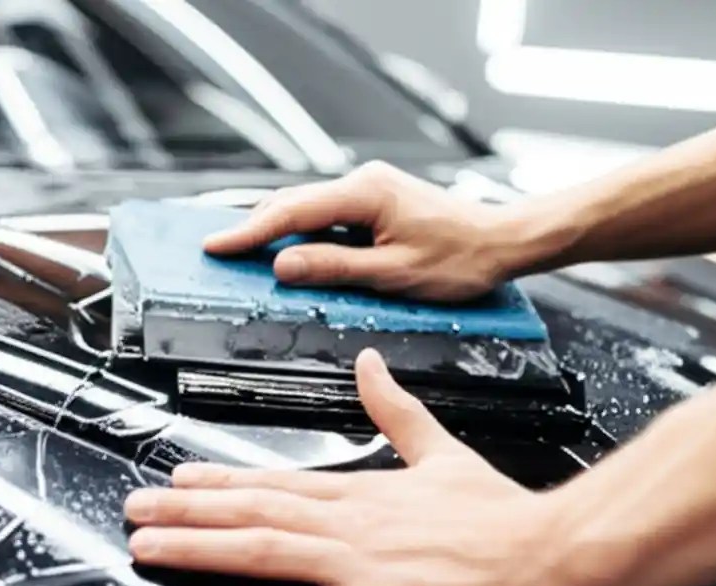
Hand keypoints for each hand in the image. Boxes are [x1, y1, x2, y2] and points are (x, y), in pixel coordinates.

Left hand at [124, 349, 591, 585]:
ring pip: (260, 552)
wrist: (556, 555)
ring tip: (147, 547)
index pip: (274, 481)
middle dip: (185, 512)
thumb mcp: (444, 451)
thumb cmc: (504, 515)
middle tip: (133, 509)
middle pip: (251, 513)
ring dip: (196, 550)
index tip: (175, 477)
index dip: (218, 481)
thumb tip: (369, 365)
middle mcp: (350, 523)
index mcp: (363, 490)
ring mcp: (359, 567)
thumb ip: (397, 412)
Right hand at [203, 161, 543, 301]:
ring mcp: (368, 189)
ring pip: (305, 207)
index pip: (291, 213)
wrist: (500, 242)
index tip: (215, 246)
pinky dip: (299, 230)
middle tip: (216, 251)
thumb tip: (282, 266)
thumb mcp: (393, 274)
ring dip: (274, 228)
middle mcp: (362, 182)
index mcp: (364, 194)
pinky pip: (324, 213)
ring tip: (240, 250)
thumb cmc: (458, 260)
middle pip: (291, 204)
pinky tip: (284, 248)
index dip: (249, 233)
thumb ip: (334, 268)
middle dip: (252, 228)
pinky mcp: (374, 201)